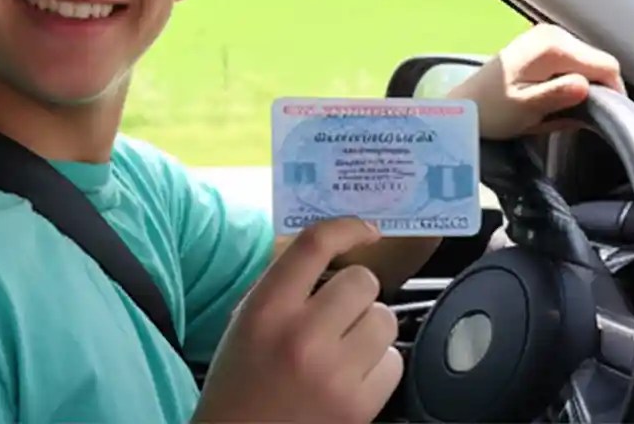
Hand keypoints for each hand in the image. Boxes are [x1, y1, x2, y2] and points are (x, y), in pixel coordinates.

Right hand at [193, 218, 401, 423]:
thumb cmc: (240, 383)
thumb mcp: (245, 323)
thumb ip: (284, 287)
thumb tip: (337, 248)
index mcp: (265, 310)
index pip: (315, 245)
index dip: (348, 228)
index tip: (367, 230)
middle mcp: (300, 337)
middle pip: (362, 281)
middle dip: (355, 295)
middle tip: (337, 315)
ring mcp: (333, 374)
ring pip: (385, 318)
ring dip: (370, 328)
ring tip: (344, 348)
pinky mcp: (358, 406)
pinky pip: (393, 361)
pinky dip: (378, 366)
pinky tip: (351, 377)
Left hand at [451, 24, 624, 139]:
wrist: (463, 107)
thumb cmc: (490, 111)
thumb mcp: (525, 108)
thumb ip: (558, 96)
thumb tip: (586, 86)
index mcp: (552, 46)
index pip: (606, 66)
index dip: (613, 93)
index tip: (607, 117)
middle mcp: (553, 34)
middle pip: (598, 63)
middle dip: (595, 91)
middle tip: (575, 118)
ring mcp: (546, 37)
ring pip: (586, 64)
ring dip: (581, 88)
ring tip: (558, 110)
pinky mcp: (541, 46)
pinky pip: (571, 64)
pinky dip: (568, 83)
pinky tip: (550, 99)